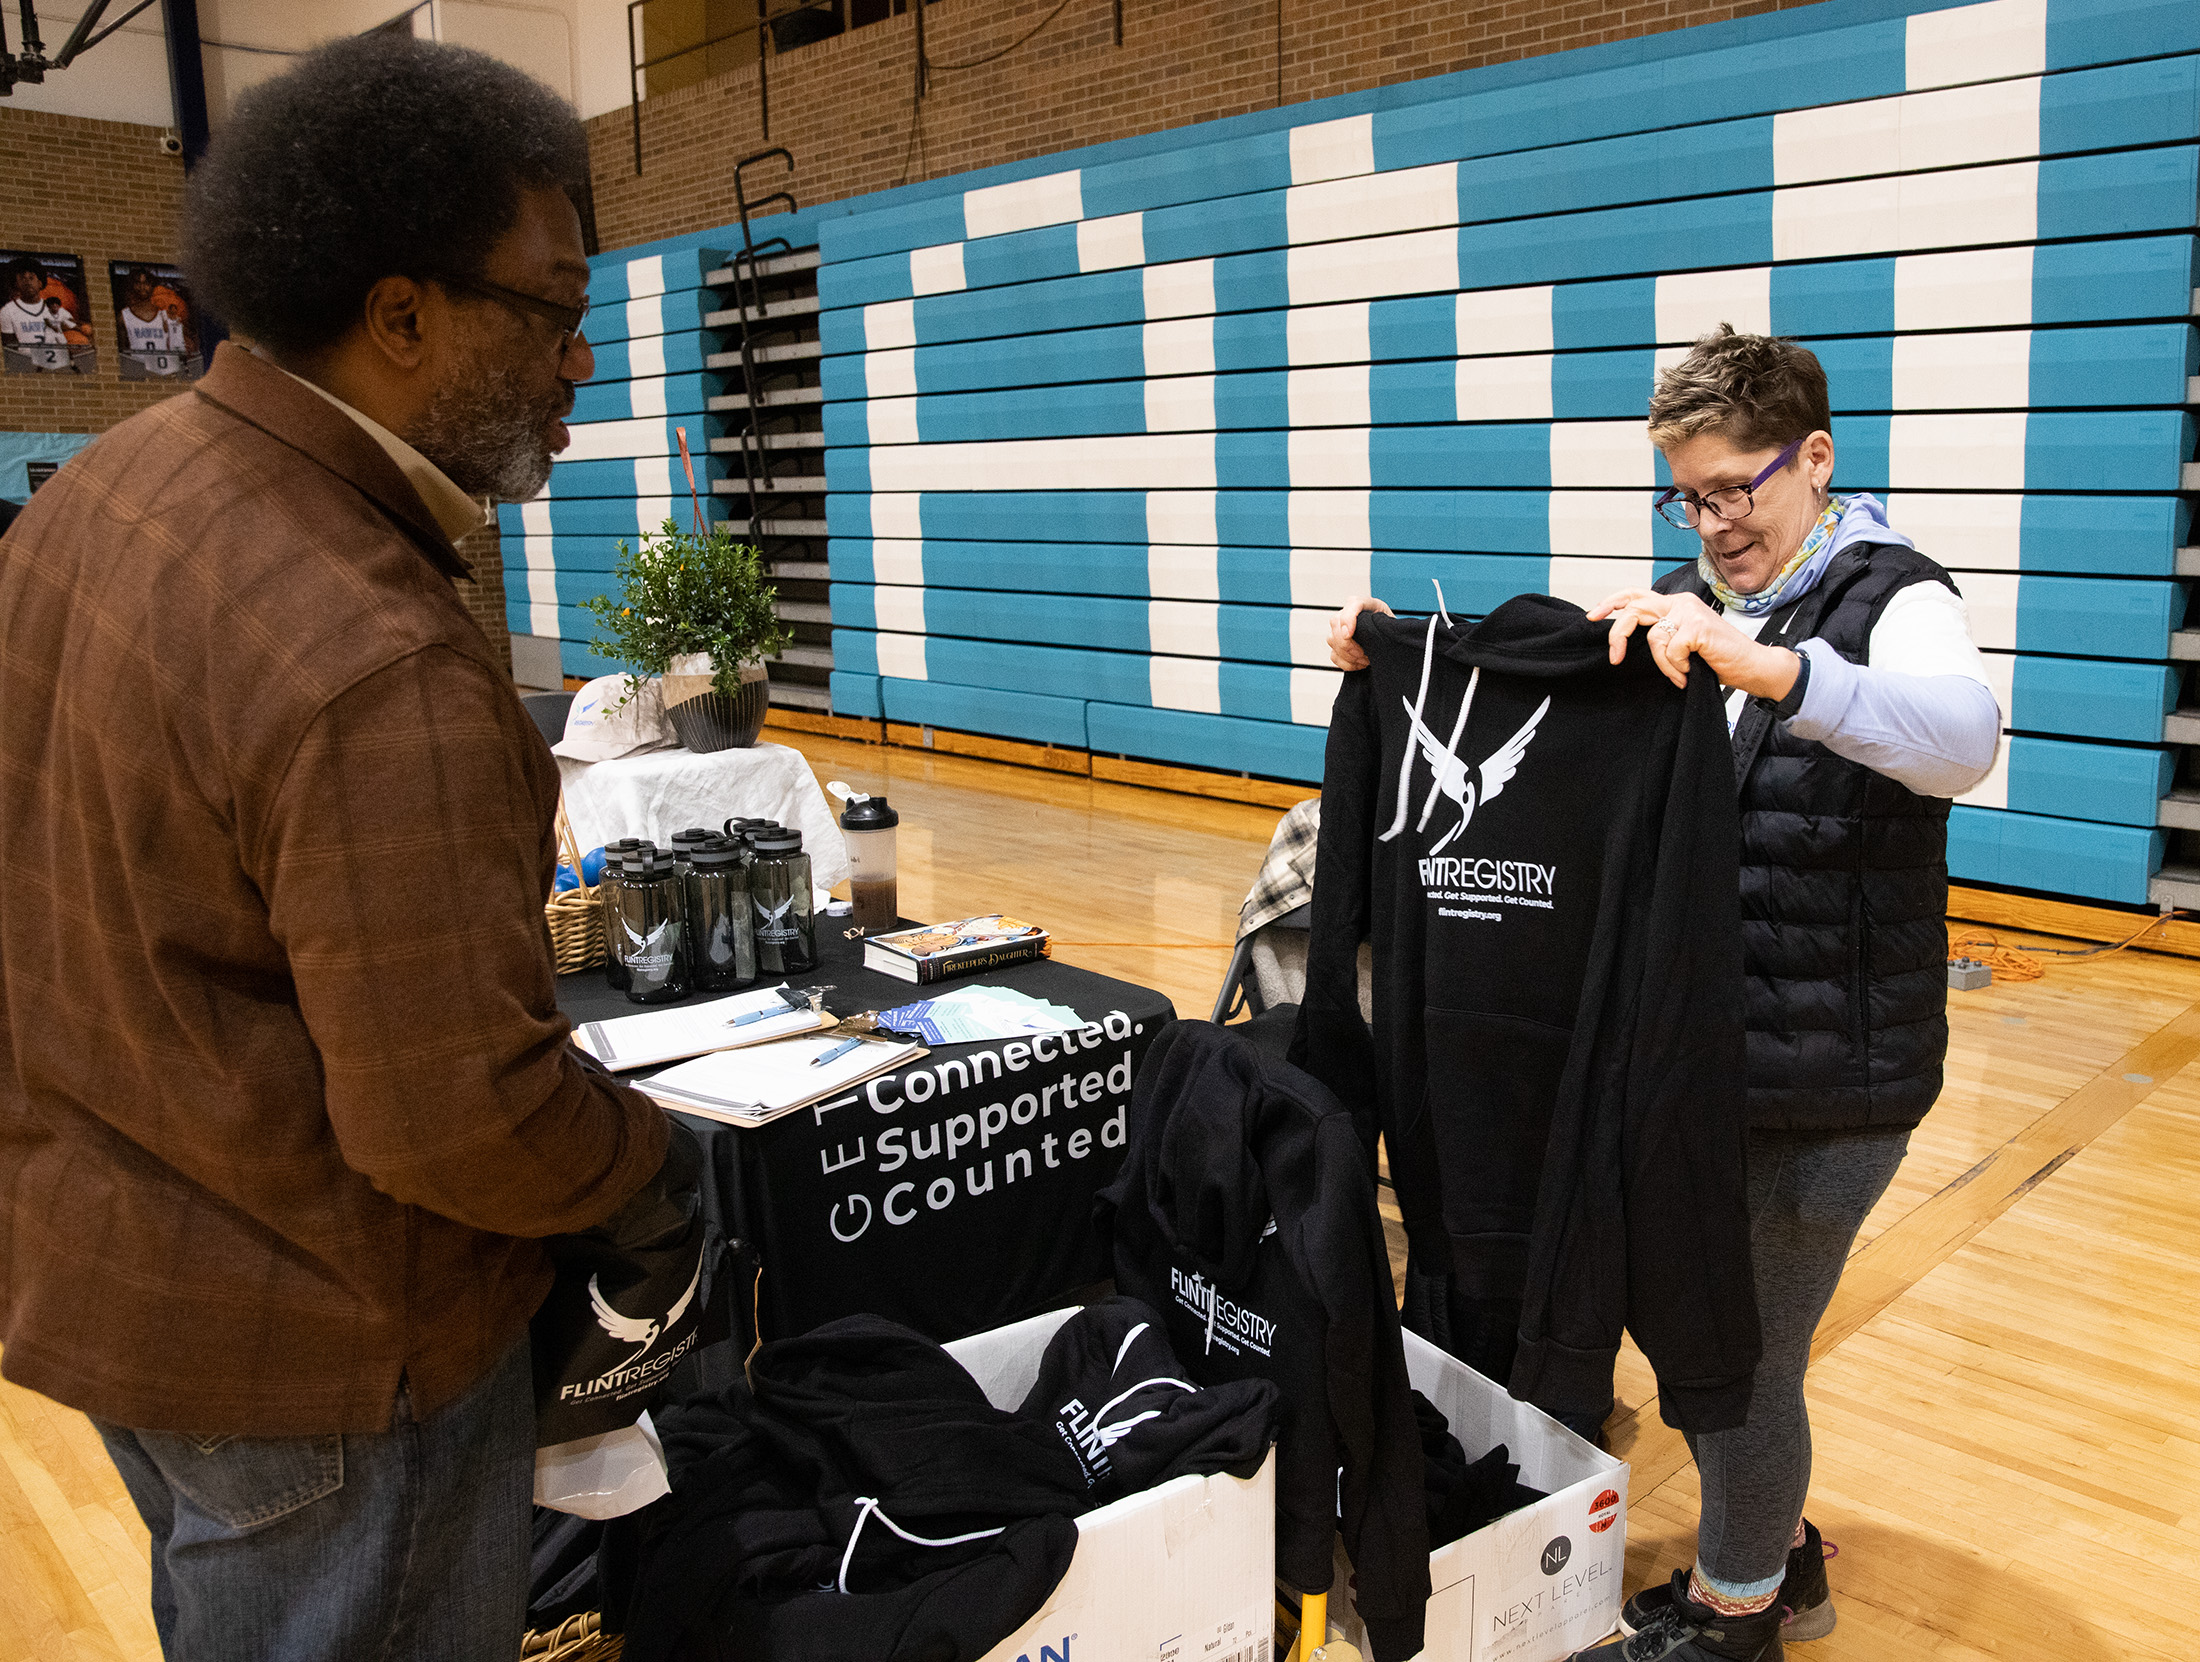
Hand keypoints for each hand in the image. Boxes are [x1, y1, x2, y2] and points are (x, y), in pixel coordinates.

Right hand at [1327, 596, 1394, 670]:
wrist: (1393, 644)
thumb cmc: (1393, 633)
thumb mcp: (1394, 626)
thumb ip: (1384, 625)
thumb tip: (1367, 635)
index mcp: (1368, 604)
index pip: (1353, 603)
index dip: (1348, 619)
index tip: (1349, 635)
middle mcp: (1351, 613)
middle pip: (1336, 622)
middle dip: (1348, 643)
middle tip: (1363, 653)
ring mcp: (1342, 628)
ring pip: (1332, 639)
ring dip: (1348, 654)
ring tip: (1365, 659)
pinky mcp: (1338, 644)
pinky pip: (1334, 654)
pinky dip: (1346, 662)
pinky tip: (1358, 663)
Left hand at [1586, 588, 1801, 699]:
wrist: (1751, 666)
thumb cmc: (1717, 658)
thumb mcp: (1682, 644)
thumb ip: (1661, 636)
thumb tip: (1625, 642)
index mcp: (1675, 605)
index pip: (1636, 595)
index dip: (1611, 602)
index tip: (1592, 616)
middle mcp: (1680, 603)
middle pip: (1634, 609)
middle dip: (1617, 633)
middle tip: (1614, 657)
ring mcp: (1689, 612)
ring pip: (1653, 638)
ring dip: (1664, 664)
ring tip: (1680, 674)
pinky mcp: (1697, 626)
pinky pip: (1670, 651)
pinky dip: (1676, 668)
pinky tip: (1690, 671)